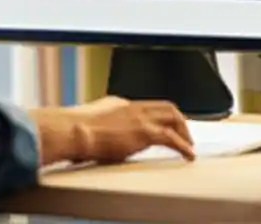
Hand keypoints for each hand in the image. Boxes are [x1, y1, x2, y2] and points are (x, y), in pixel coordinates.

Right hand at [30, 96, 194, 164]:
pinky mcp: (146, 131)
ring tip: (188, 147)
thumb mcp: (87, 128)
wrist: (72, 132)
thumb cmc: (72, 133)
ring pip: (173, 117)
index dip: (157, 118)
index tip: (162, 129)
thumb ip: (96, 133)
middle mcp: (131, 106)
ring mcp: (139, 117)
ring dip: (184, 132)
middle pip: (164, 107)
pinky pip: (173, 138)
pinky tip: (188, 156)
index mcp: (117, 104)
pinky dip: (184, 147)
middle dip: (177, 120)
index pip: (144, 107)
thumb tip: (91, 147)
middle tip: (183, 136)